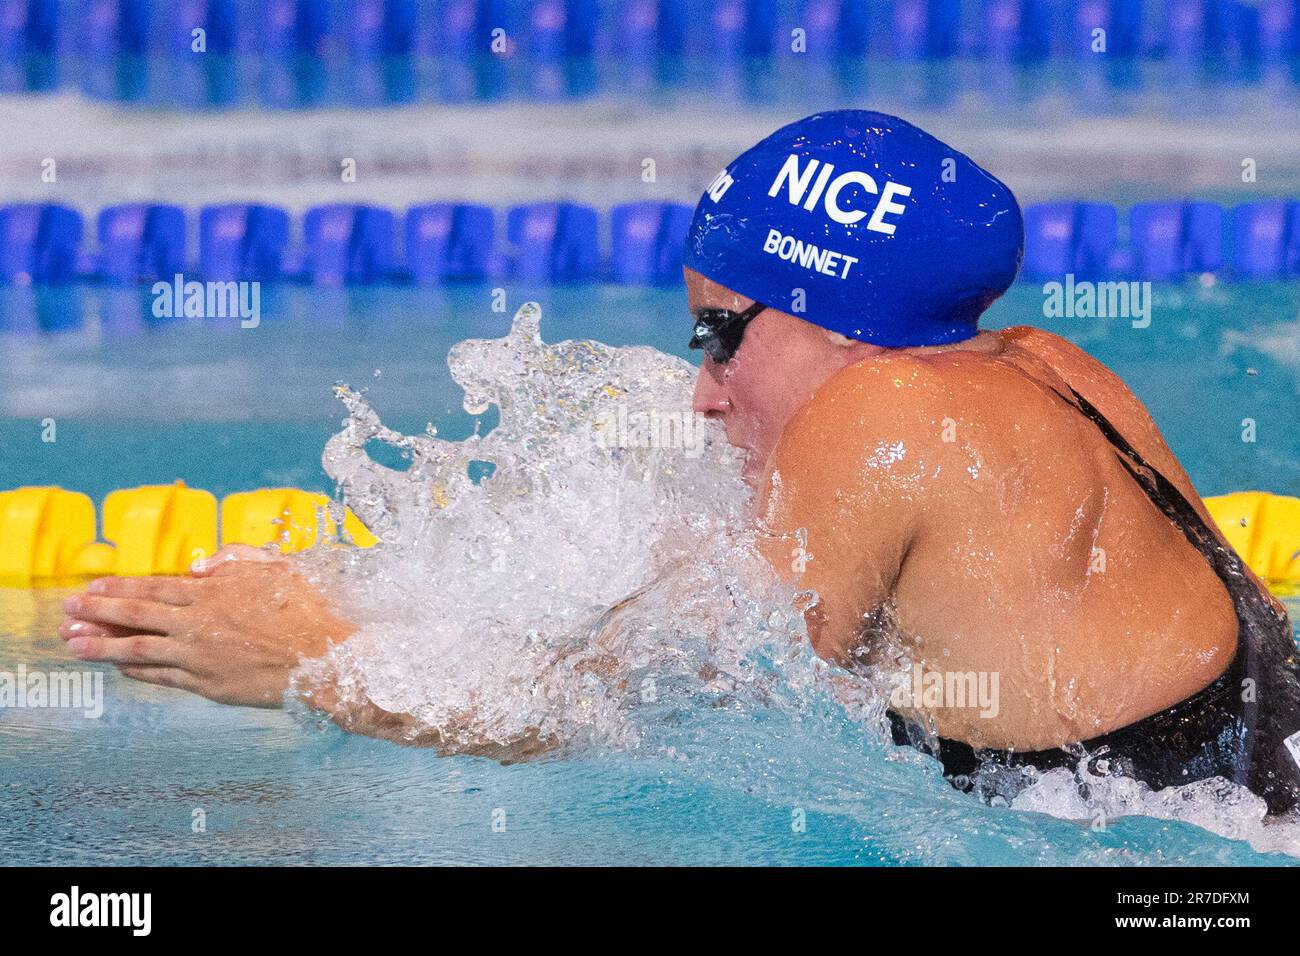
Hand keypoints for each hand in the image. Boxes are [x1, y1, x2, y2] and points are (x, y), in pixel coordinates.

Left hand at [59, 545, 354, 707]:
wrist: (326, 660)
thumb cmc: (309, 611)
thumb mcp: (278, 567)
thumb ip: (235, 558)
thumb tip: (196, 565)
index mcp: (214, 592)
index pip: (154, 587)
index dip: (120, 587)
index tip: (92, 587)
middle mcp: (199, 624)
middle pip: (136, 616)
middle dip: (97, 613)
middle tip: (67, 612)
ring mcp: (200, 658)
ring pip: (139, 650)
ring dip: (102, 647)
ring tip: (73, 645)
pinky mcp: (208, 686)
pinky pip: (162, 677)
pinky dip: (137, 671)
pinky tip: (121, 668)